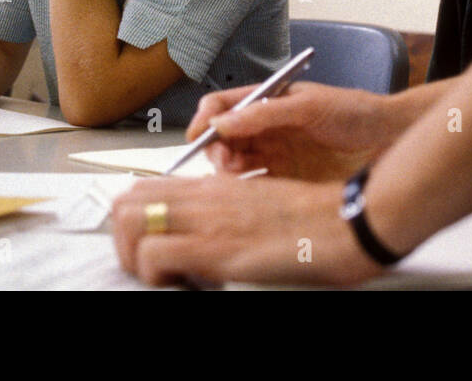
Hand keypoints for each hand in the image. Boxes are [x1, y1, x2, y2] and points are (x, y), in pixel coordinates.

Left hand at [111, 175, 382, 286]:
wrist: (349, 223)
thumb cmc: (321, 222)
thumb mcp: (269, 205)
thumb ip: (235, 210)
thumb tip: (212, 232)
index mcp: (218, 187)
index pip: (147, 187)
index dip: (135, 219)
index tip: (147, 246)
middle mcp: (206, 196)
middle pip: (126, 199)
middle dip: (123, 237)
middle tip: (147, 265)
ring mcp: (208, 218)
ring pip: (128, 220)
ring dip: (133, 255)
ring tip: (160, 277)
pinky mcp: (216, 246)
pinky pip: (153, 253)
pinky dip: (154, 274)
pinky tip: (181, 284)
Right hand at [186, 82, 395, 180]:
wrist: (389, 138)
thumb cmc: (357, 112)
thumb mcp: (311, 106)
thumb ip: (267, 113)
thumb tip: (225, 121)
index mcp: (270, 100)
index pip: (224, 104)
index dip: (206, 118)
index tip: (198, 135)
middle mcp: (267, 127)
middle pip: (222, 137)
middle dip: (215, 148)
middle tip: (224, 160)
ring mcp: (275, 153)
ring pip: (234, 162)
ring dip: (227, 168)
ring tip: (237, 172)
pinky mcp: (286, 178)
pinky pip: (254, 184)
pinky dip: (244, 187)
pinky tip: (248, 190)